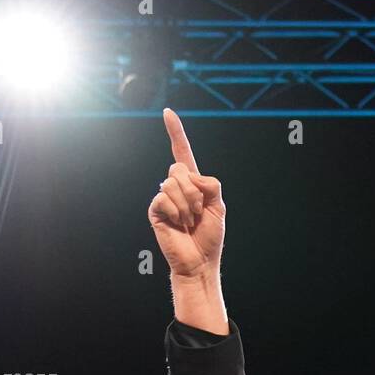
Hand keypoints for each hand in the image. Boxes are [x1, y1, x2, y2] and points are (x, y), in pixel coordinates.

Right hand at [147, 107, 225, 278]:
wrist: (200, 261)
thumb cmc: (209, 237)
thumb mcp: (219, 207)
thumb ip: (211, 186)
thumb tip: (192, 176)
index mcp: (192, 184)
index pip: (182, 153)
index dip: (176, 134)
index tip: (168, 113)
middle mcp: (176, 187)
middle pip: (179, 168)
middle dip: (194, 191)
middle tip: (197, 213)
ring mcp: (164, 197)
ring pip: (172, 183)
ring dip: (187, 204)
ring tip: (188, 221)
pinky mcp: (155, 210)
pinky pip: (164, 197)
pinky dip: (176, 211)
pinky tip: (178, 224)